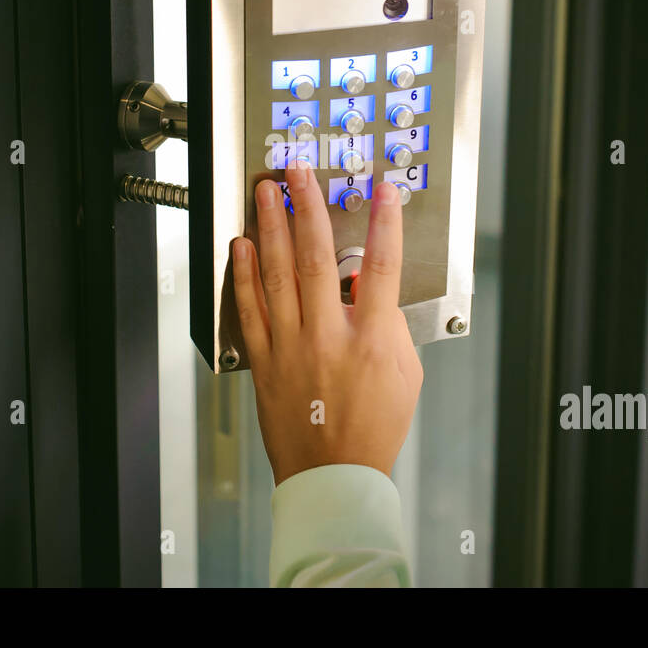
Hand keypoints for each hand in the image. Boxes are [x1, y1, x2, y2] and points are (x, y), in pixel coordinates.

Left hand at [231, 161, 423, 485]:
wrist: (333, 474)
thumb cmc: (372, 428)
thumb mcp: (405, 374)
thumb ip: (390, 325)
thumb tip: (372, 288)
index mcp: (371, 340)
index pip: (382, 268)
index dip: (384, 224)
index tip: (383, 192)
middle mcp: (328, 337)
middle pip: (315, 259)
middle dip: (308, 208)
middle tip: (299, 173)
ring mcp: (292, 347)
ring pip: (277, 275)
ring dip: (272, 228)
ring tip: (267, 194)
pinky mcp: (265, 361)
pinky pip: (250, 310)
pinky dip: (244, 275)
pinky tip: (242, 246)